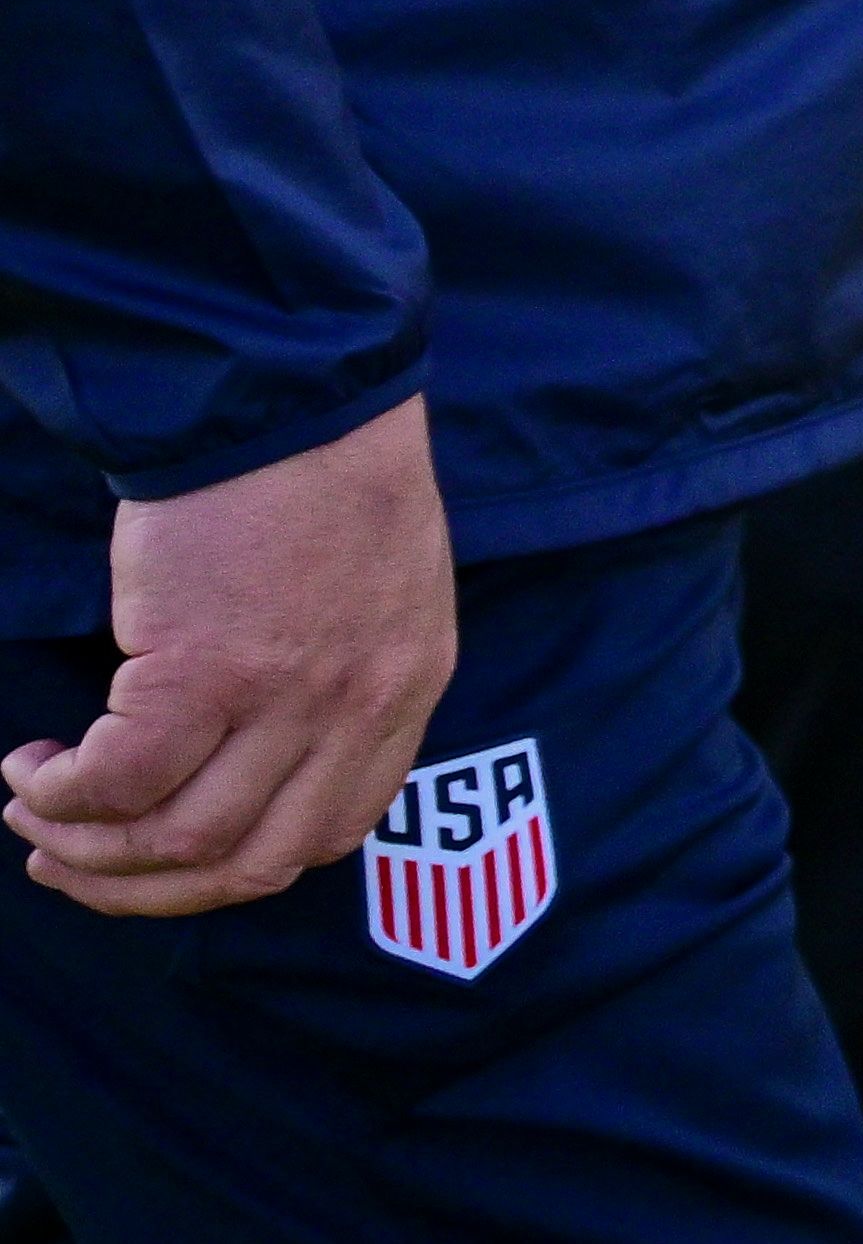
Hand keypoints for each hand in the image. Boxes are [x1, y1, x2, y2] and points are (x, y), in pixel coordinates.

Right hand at [5, 401, 449, 916]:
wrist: (296, 393)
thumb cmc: (325, 472)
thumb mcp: (384, 591)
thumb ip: (347, 675)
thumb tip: (262, 751)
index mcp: (407, 689)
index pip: (335, 829)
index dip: (238, 862)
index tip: (169, 853)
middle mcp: (358, 708)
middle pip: (250, 864)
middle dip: (146, 886)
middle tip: (70, 862)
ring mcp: (286, 698)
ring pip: (177, 839)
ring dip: (88, 845)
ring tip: (35, 812)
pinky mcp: (205, 670)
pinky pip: (120, 781)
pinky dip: (64, 793)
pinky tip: (31, 767)